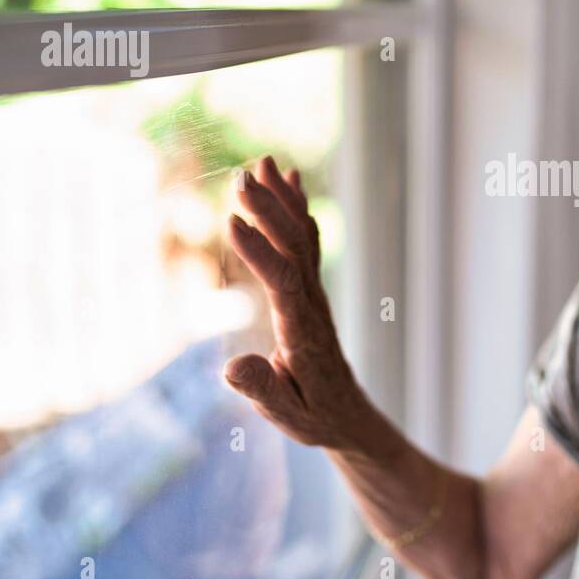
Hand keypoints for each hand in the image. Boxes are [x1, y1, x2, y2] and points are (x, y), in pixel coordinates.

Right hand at [223, 155, 367, 449]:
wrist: (346, 414)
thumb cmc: (313, 416)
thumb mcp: (287, 415)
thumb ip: (262, 390)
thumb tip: (233, 368)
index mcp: (301, 332)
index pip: (282, 283)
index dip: (259, 252)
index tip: (232, 221)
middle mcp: (310, 304)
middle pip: (293, 249)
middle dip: (268, 211)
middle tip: (242, 176)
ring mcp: (313, 293)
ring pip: (301, 239)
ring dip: (282, 200)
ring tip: (262, 163)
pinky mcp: (309, 289)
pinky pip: (306, 242)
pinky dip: (297, 209)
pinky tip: (289, 182)